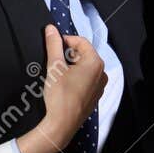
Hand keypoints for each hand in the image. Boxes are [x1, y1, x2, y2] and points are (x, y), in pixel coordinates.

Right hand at [17, 24, 106, 152]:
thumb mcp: (54, 67)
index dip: (66, 39)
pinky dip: (77, 77)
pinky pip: (87, 80)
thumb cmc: (59, 94)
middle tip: (54, 60)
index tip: (53, 44)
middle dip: (69, 53)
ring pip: (86, 67)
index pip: (81, 42)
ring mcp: (101, 86)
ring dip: (72, 65)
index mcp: (95, 63)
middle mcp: (103, 73)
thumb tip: (50, 28)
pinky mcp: (95, 96)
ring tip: (58, 73)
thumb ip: (53, 45)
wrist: (62, 124)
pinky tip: (65, 84)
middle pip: (85, 54)